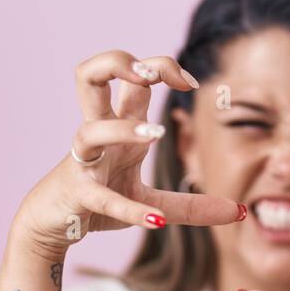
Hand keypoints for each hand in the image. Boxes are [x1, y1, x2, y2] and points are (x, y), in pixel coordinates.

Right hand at [12, 49, 243, 258]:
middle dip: (118, 63)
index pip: (134, 78)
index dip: (161, 68)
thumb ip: (193, 206)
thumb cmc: (97, 202)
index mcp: (118, 127)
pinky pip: (101, 197)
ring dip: (124, 129)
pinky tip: (155, 221)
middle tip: (147, 75)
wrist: (51, 227)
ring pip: (91, 129)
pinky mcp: (79, 194)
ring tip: (156, 135)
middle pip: (91, 76)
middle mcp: (99, 135)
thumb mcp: (152, 203)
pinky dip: (130, 209)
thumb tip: (238, 212)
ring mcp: (85, 162)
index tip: (190, 82)